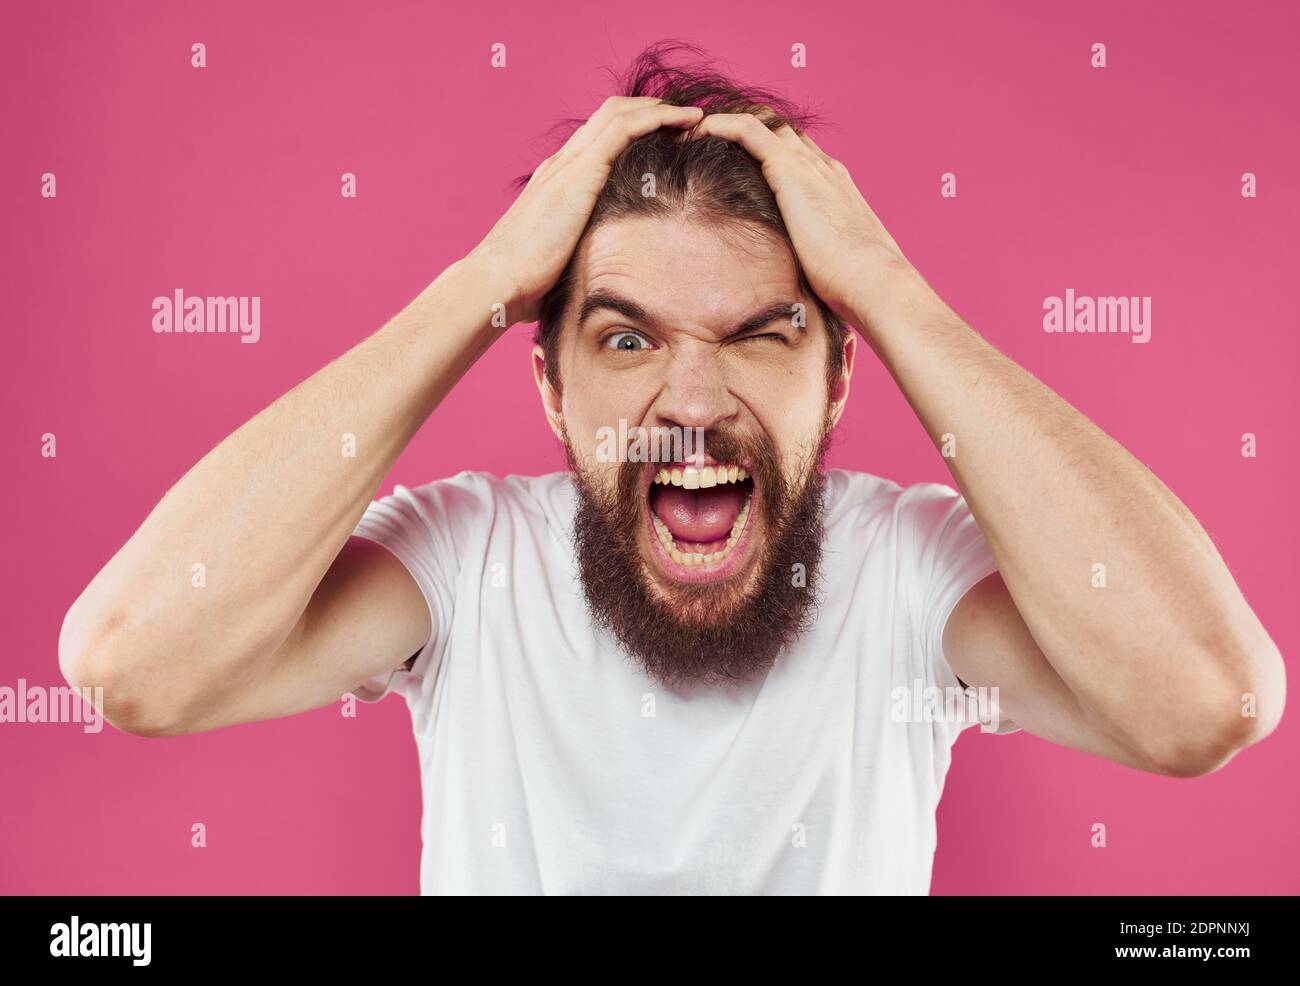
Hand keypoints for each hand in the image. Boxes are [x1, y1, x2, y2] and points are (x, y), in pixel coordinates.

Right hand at [466, 97, 703, 324]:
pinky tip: (686, 122)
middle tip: (687, 120)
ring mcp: (569, 163)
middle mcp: (562, 163)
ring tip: (695, 116)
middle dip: (651, 111)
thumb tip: (598, 277)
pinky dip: (658, 118)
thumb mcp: (561, 259)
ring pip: (620, 113)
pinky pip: (625, 128)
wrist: (499, 279)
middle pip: (611, 115)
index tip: (667, 139)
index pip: (598, 139)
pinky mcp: (581, 171)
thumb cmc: (524, 282)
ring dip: (661, 110)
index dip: (634, 130)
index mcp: (558, 180)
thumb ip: (580, 253)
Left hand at [688, 113, 913, 328]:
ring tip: (694, 130)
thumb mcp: (830, 262)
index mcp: (834, 188)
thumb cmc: (855, 284)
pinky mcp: (790, 170)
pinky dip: (722, 125)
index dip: (768, 149)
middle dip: (746, 128)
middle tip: (709, 138)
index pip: (798, 153)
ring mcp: (808, 165)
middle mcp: (822, 168)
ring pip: (762, 122)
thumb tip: (795, 285)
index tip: (738, 157)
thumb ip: (813, 259)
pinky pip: (748, 131)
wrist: (873, 280)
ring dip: (727, 122)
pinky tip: (699, 131)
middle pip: (780, 130)